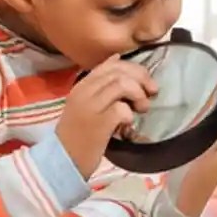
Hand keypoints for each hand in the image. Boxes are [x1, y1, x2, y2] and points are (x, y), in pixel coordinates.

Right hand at [56, 58, 157, 177]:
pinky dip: (130, 115)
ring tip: (142, 109)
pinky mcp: (98, 124)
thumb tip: (117, 57)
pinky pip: (121, 109)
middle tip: (151, 93)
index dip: (134, 69)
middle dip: (142, 79)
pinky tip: (128, 125)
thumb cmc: (79, 133)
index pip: (112, 65)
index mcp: (83, 85)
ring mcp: (90, 107)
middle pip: (119, 72)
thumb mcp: (87, 101)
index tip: (146, 82)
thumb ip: (101, 82)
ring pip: (121, 85)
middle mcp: (85, 92)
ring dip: (139, 95)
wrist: (64, 159)